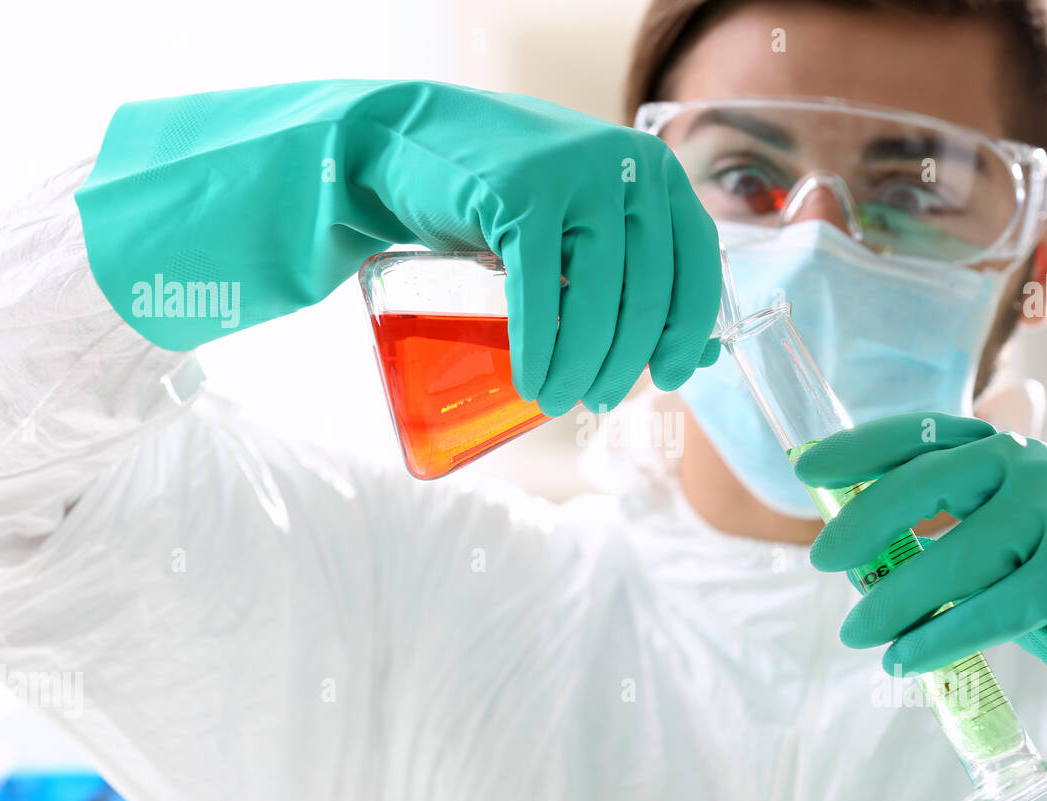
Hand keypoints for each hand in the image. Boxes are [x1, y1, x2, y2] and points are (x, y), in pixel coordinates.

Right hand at [75, 80, 720, 415]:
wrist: (353, 154)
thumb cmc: (449, 210)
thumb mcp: (536, 242)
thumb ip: (589, 270)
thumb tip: (653, 348)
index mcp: (623, 170)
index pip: (691, 252)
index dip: (692, 316)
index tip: (674, 369)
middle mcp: (607, 158)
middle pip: (654, 276)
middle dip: (641, 350)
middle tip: (608, 400)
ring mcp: (564, 163)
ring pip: (610, 282)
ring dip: (601, 354)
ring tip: (574, 398)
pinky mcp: (514, 179)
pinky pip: (551, 271)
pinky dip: (553, 336)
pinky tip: (547, 381)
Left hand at [793, 412, 1046, 794]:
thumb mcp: (1007, 524)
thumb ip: (947, 521)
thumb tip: (854, 546)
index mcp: (1004, 448)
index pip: (921, 434)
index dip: (858, 447)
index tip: (805, 467)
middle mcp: (1029, 469)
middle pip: (927, 483)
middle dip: (865, 520)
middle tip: (821, 558)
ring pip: (954, 557)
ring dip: (895, 600)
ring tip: (857, 634)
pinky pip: (991, 610)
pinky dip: (940, 638)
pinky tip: (904, 660)